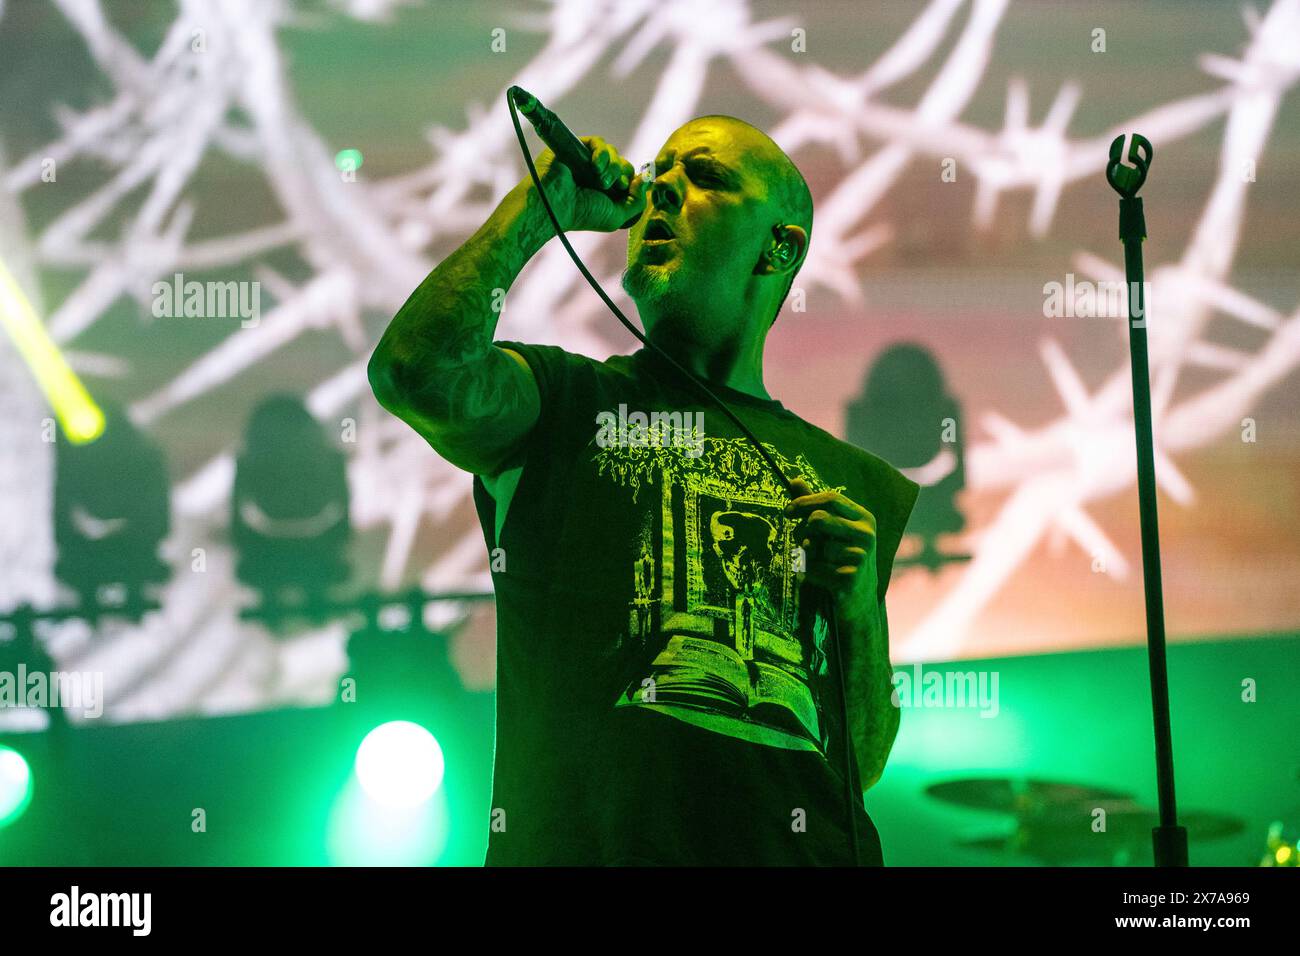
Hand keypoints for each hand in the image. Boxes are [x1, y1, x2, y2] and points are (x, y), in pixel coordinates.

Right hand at [520, 135, 648, 233]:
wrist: (554, 204)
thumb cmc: (583, 214)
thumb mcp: (617, 216)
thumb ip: (636, 201)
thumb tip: (647, 179)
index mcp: (607, 194)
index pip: (629, 180)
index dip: (634, 182)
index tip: (627, 188)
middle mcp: (598, 177)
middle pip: (623, 165)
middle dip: (622, 174)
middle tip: (614, 185)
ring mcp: (588, 162)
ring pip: (613, 153)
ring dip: (612, 166)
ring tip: (601, 179)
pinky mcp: (578, 148)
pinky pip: (598, 143)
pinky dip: (602, 153)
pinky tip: (596, 165)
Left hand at [785, 477, 878, 624]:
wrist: (859, 602)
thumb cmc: (841, 560)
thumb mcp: (832, 531)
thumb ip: (814, 506)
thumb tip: (794, 479)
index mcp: (864, 518)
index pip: (831, 498)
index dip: (804, 502)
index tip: (787, 512)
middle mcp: (867, 534)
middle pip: (819, 518)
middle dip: (803, 531)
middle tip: (804, 543)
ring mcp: (861, 556)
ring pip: (814, 546)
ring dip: (808, 556)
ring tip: (821, 565)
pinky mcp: (850, 578)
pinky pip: (814, 568)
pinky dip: (811, 574)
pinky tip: (824, 580)